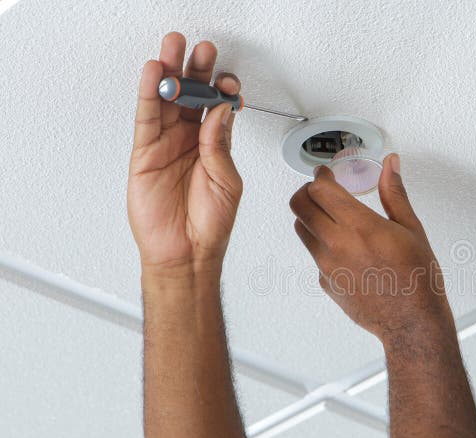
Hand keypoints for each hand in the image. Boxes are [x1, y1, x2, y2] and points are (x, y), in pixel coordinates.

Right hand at [128, 32, 242, 273]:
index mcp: (216, 145)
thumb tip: (220, 110)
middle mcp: (191, 141)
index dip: (223, 91)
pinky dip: (148, 93)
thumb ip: (221, 145)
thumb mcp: (227, 181)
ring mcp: (167, 145)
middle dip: (198, 71)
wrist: (186, 253)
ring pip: (168, 100)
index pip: (219, 108)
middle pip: (193, 97)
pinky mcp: (145, 153)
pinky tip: (153, 72)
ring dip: (171, 72)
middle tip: (202, 49)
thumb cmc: (210, 224)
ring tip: (174, 47)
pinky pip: (146, 118)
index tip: (228, 80)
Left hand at [290, 155, 456, 340]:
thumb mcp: (411, 229)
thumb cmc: (417, 280)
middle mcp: (337, 245)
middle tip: (321, 190)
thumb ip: (395, 194)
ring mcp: (327, 266)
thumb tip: (391, 166)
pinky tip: (344, 248)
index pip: (320, 189)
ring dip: (311, 217)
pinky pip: (314, 255)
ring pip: (301, 230)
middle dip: (307, 192)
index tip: (325, 173)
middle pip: (300, 206)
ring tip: (331, 217)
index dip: (320, 176)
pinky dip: (322, 245)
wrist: (412, 322)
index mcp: (360, 227)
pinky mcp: (326, 283)